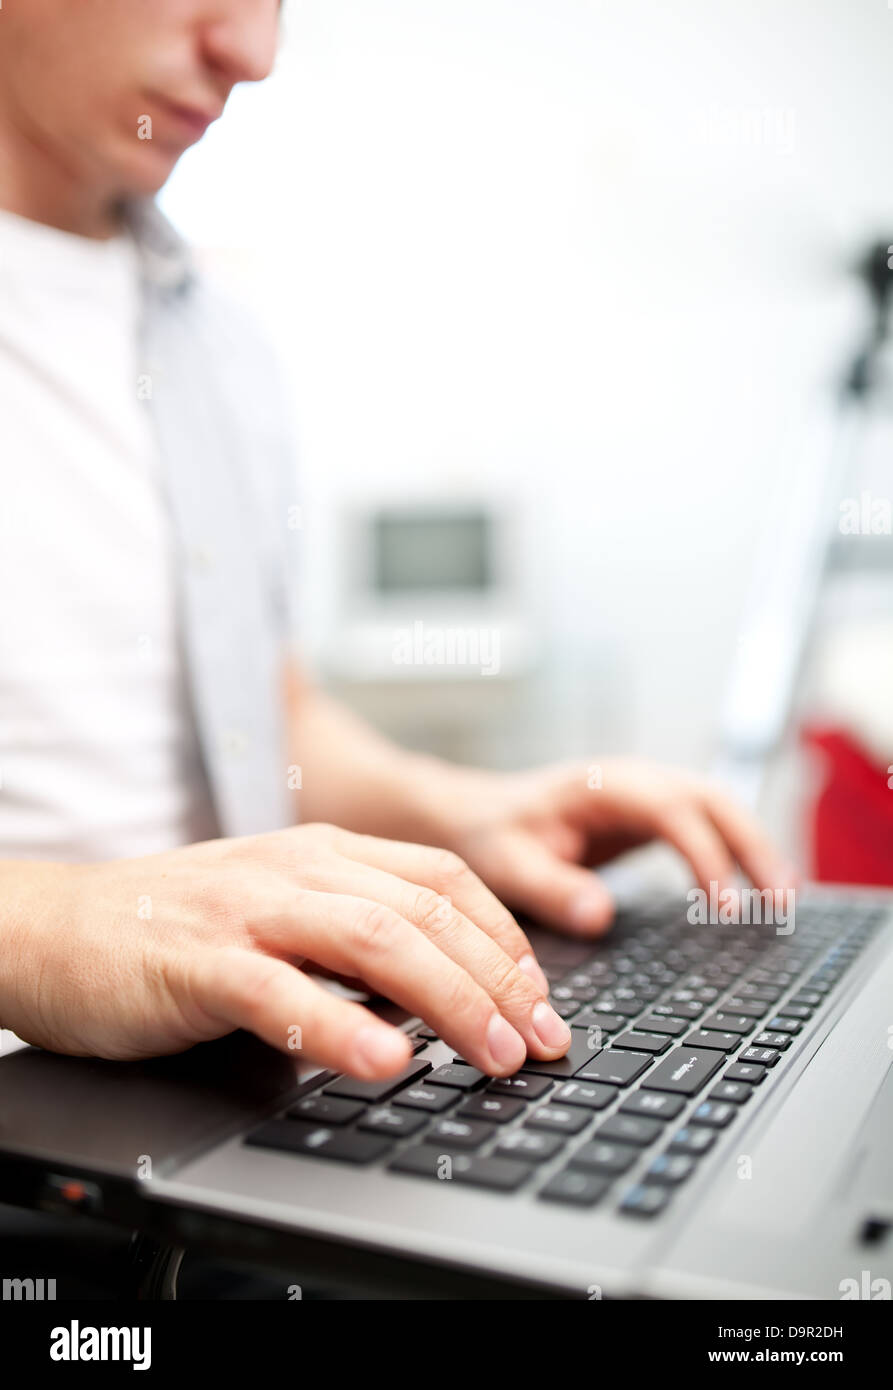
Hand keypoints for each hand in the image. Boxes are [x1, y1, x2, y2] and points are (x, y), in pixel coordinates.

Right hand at [1, 823, 571, 1073]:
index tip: (542, 998)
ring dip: (450, 1001)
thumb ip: (354, 934)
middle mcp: (297, 868)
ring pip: (374, 940)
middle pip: (427, 911)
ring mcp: (248, 910)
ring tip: (494, 1055)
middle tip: (543, 1042)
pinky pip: (281, 991)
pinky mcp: (198, 962)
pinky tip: (385, 1061)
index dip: (506, 937)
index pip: (444, 879)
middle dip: (500, 979)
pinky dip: (341, 1026)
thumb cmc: (176, 929)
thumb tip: (445, 991)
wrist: (55, 926)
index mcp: (326, 853)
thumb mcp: (281, 908)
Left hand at [423, 757, 794, 935]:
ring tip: (784, 902)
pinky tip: (756, 892)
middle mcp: (633, 781)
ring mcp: (646, 795)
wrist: (476, 816)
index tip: (723, 909)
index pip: (672, 810)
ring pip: (718, 809)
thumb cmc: (489, 835)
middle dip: (752, 847)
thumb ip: (551, 888)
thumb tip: (602, 916)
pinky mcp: (651, 817)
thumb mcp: (507, 865)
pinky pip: (706, 827)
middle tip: (781, 903)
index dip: (704, 856)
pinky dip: (736, 854)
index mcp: (601, 785)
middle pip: (713, 800)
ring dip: (754, 849)